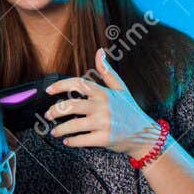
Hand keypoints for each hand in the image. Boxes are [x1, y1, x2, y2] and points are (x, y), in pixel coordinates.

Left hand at [45, 48, 163, 156]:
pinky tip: (67, 141)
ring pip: (73, 125)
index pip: (78, 84)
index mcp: (104, 93)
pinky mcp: (104, 139)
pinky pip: (81, 140)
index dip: (60, 85)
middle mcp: (103, 106)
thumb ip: (107, 72)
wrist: (145, 134)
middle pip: (71, 106)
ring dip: (60, 129)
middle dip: (55, 111)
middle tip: (48, 115)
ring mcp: (104, 123)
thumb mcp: (120, 89)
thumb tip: (99, 51)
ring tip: (55, 131)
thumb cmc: (130, 111)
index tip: (48, 90)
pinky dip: (71, 141)